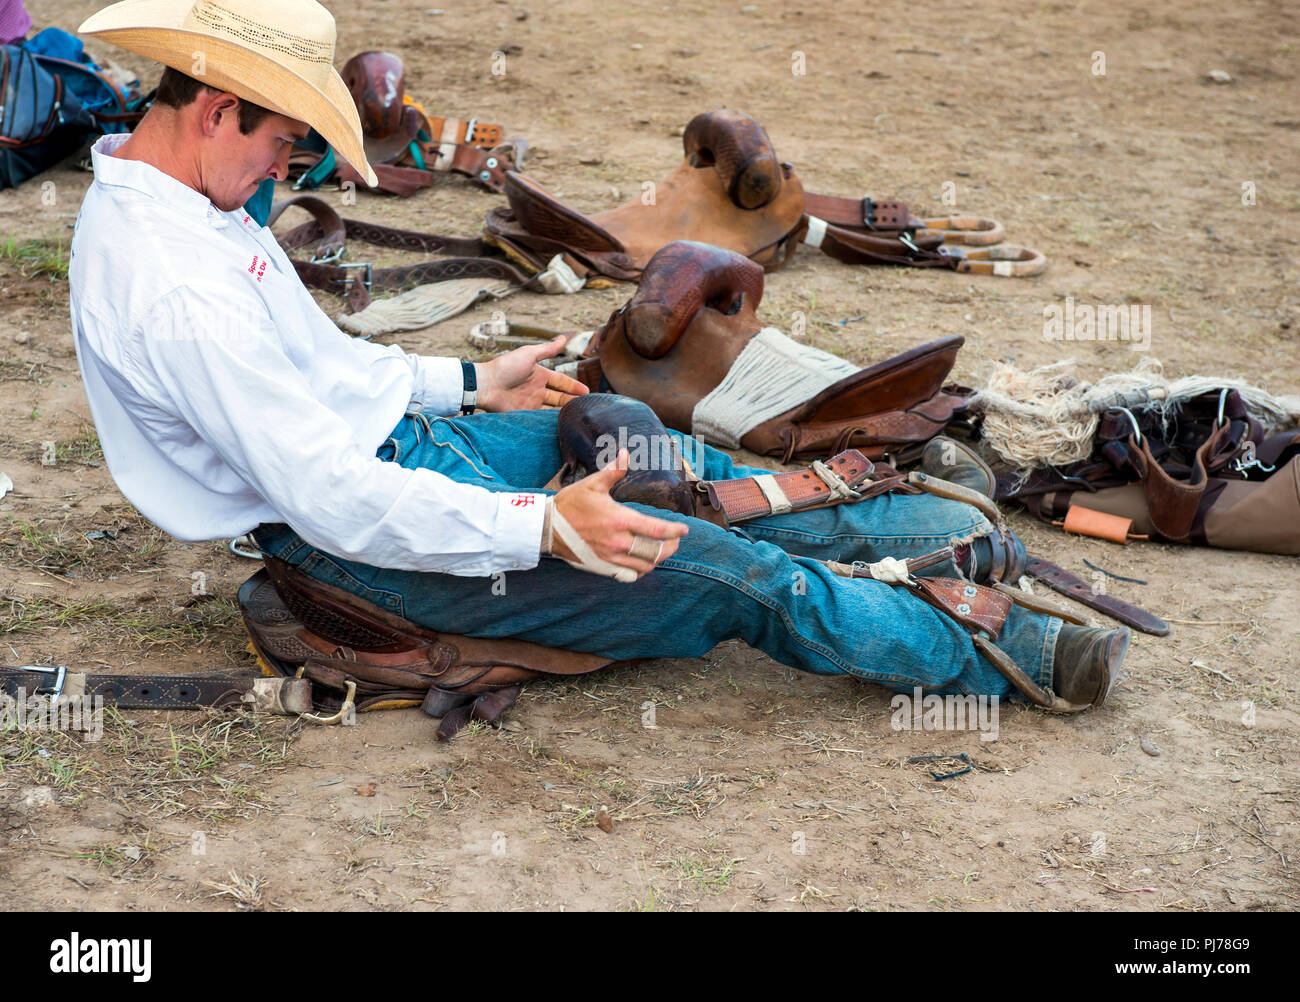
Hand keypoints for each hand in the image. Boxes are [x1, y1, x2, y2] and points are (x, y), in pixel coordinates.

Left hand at [475, 334, 588, 411]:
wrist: (486, 385)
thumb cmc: (506, 367)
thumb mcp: (529, 354)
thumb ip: (548, 349)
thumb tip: (564, 337)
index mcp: (539, 375)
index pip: (561, 382)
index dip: (574, 387)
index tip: (587, 392)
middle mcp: (536, 390)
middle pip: (559, 397)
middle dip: (572, 402)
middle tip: (586, 407)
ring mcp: (531, 403)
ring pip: (552, 409)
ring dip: (564, 412)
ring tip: (578, 417)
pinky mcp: (524, 415)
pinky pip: (541, 418)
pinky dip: (552, 421)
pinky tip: (563, 424)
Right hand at [551, 449, 688, 578]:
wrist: (547, 528)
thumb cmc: (570, 504)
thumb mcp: (592, 484)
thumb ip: (613, 471)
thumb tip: (625, 454)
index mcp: (620, 520)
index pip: (657, 530)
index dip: (675, 531)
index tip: (684, 529)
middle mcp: (618, 542)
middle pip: (656, 552)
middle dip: (670, 546)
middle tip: (675, 540)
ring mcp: (611, 558)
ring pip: (645, 565)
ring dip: (657, 559)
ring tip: (661, 550)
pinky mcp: (603, 567)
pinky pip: (629, 574)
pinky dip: (640, 570)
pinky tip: (641, 562)